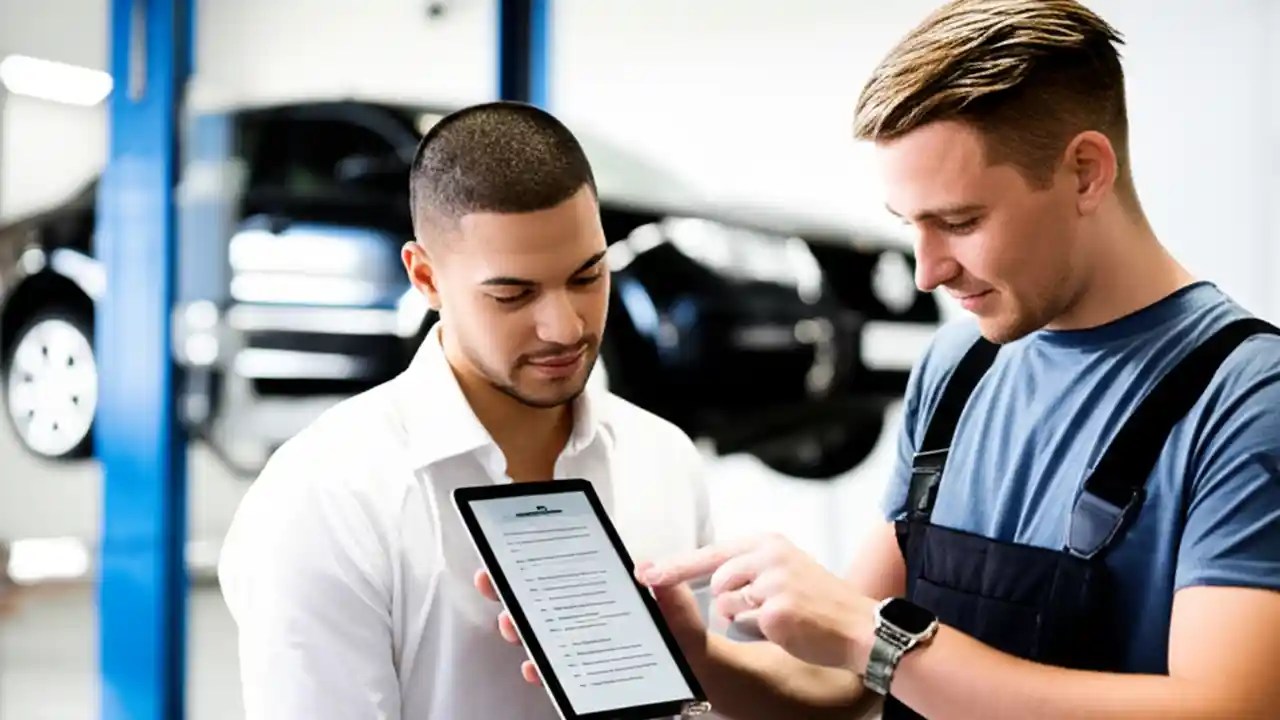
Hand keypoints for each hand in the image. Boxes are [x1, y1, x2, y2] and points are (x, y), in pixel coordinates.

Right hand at [473, 567, 710, 685]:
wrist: (692, 664)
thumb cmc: (676, 622)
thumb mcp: (671, 592)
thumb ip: (657, 576)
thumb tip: (639, 566)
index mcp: (594, 588)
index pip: (555, 572)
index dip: (525, 561)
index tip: (499, 551)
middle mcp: (580, 615)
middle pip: (534, 601)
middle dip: (506, 592)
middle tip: (493, 583)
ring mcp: (579, 644)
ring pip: (537, 636)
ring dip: (518, 630)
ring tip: (512, 624)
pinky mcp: (584, 673)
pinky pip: (555, 673)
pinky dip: (542, 671)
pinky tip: (536, 667)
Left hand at [638, 533, 876, 671]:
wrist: (861, 626)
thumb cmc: (820, 603)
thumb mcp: (784, 570)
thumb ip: (746, 570)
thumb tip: (702, 582)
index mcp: (768, 543)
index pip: (711, 552)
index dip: (675, 565)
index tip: (645, 572)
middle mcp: (768, 555)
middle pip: (716, 581)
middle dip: (729, 601)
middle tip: (764, 607)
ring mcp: (772, 581)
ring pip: (727, 605)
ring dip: (745, 617)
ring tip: (780, 615)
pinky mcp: (775, 610)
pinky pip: (745, 626)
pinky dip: (761, 632)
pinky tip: (787, 627)